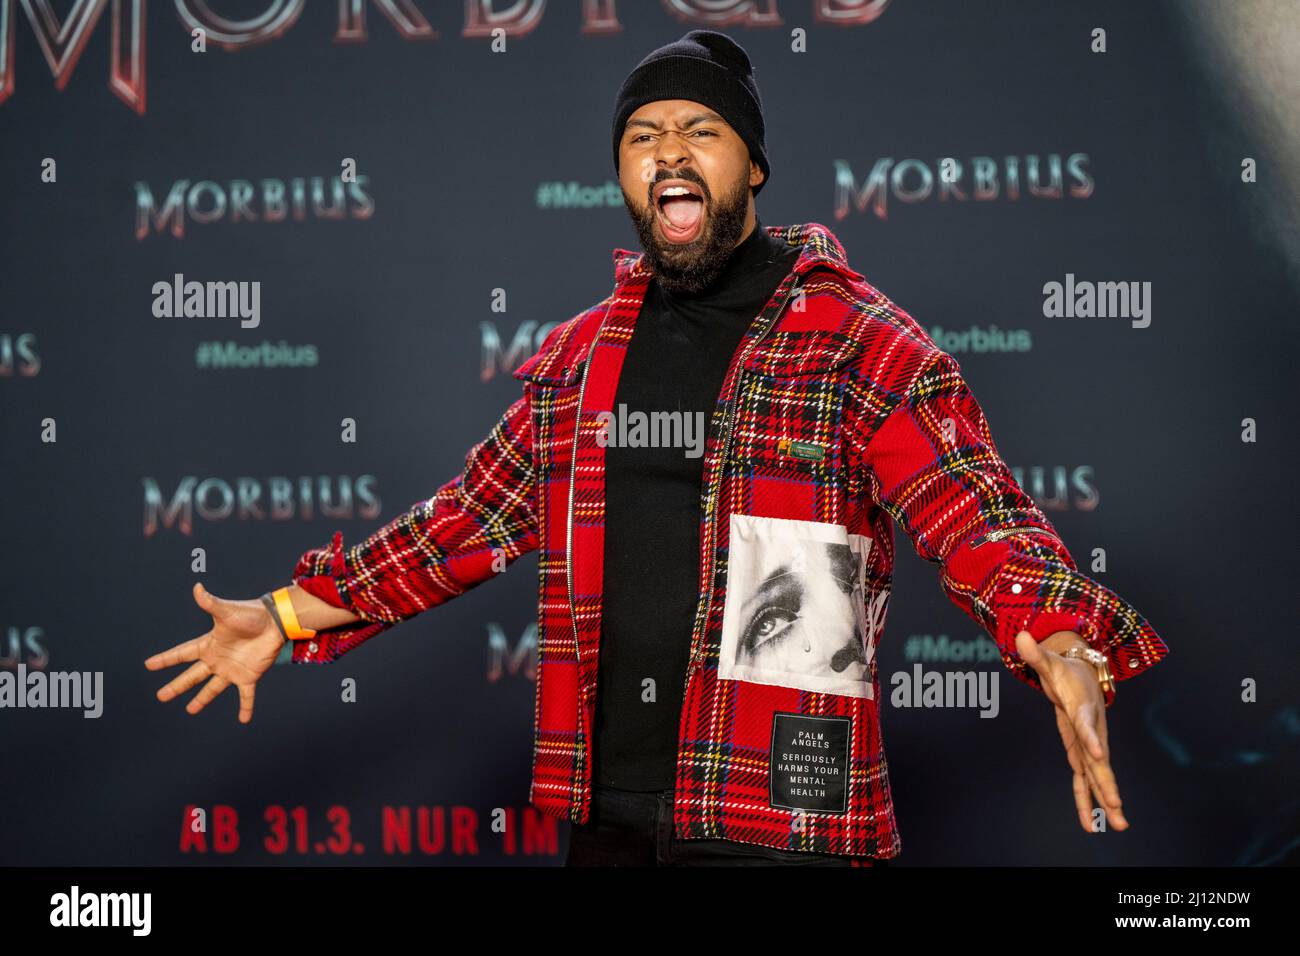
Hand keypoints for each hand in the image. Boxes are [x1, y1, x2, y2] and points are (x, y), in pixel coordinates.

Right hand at [145, 582, 286, 723]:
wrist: (276, 621)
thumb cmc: (251, 613)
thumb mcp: (227, 611)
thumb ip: (210, 603)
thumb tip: (197, 587)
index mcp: (209, 644)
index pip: (182, 653)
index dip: (166, 659)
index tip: (148, 665)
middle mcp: (217, 659)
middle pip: (192, 676)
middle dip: (176, 686)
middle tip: (160, 697)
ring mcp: (232, 669)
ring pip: (213, 689)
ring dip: (201, 700)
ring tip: (189, 710)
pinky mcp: (249, 676)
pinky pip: (246, 696)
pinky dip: (245, 707)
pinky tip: (244, 719)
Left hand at [1015, 630, 1126, 833]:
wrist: (1087, 675)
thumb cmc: (1066, 670)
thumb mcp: (1050, 662)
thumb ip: (1035, 654)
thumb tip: (1021, 635)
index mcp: (1082, 708)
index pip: (1086, 724)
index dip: (1091, 738)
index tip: (1098, 755)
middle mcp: (1091, 730)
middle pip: (1100, 760)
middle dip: (1108, 783)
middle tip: (1117, 806)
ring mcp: (1089, 744)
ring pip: (1097, 776)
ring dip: (1106, 800)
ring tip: (1119, 827)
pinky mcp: (1083, 753)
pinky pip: (1085, 780)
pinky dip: (1087, 800)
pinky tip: (1091, 823)